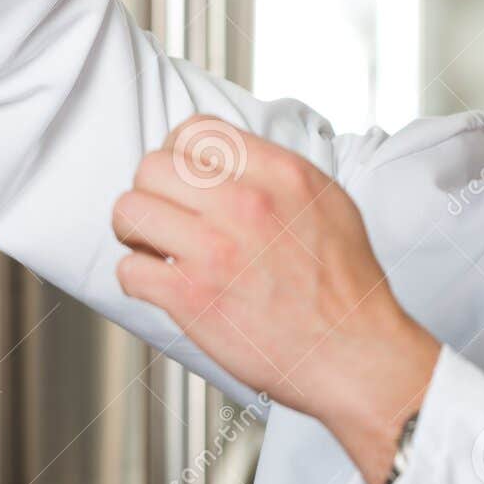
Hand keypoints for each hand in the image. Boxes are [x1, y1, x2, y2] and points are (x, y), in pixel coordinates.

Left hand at [113, 116, 440, 483]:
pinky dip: (139, 279)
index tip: (182, 176)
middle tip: (166, 215)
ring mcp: (214, 250)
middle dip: (152, 191)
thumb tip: (231, 160)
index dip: (178, 152)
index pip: (196, 130)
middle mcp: (245, 203)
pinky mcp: (191, 298)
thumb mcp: (329, 202)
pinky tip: (163, 285)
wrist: (354, 353)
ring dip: (136, 231)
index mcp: (280, 173)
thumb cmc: (346, 286)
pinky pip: (129, 270)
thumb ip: (277, 173)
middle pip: (152, 165)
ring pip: (129, 209)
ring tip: (156, 247)